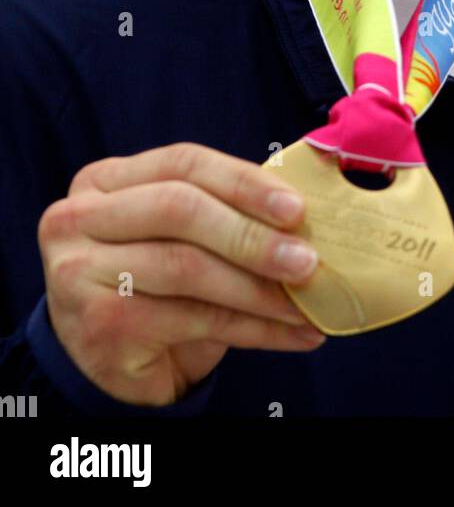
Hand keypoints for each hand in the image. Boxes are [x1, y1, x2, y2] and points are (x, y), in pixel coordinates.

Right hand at [38, 142, 324, 406]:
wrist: (105, 356)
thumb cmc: (151, 281)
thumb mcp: (177, 234)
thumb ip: (223, 210)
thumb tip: (304, 211)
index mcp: (104, 179)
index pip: (183, 163)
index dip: (243, 182)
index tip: (297, 207)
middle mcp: (80, 217)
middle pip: (180, 210)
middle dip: (252, 235)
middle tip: (307, 259)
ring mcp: (81, 271)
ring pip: (188, 269)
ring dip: (259, 289)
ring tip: (307, 303)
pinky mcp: (98, 323)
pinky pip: (194, 320)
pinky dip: (254, 328)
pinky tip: (293, 333)